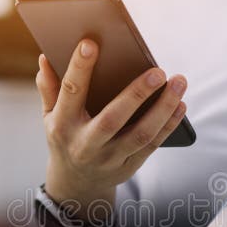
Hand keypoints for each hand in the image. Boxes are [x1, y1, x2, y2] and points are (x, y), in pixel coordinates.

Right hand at [36, 39, 187, 220]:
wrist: (77, 183)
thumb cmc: (65, 137)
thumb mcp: (50, 116)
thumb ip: (49, 88)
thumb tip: (45, 58)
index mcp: (62, 125)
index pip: (71, 92)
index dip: (79, 68)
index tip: (91, 43)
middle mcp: (85, 144)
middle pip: (113, 118)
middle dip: (136, 94)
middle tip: (158, 71)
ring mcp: (109, 158)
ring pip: (140, 134)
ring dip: (163, 108)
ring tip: (178, 82)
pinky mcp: (129, 167)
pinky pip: (152, 144)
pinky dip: (168, 124)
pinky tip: (180, 104)